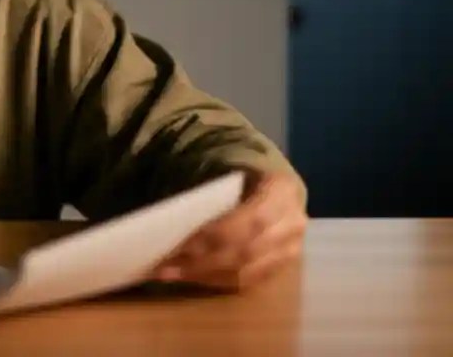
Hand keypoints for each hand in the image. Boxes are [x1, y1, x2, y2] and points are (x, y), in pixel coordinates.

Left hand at [151, 171, 307, 289]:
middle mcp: (292, 224)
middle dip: (201, 262)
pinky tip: (191, 278)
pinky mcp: (282, 269)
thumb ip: (212, 194)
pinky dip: (216, 282)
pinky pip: (248, 282)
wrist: (281, 192)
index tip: (177, 243)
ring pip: (245, 272)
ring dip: (204, 276)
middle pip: (244, 251)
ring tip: (170, 275)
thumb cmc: (247, 179)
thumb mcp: (233, 175)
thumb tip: (172, 217)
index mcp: (281, 191)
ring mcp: (292, 251)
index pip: (246, 221)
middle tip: (164, 266)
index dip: (212, 236)